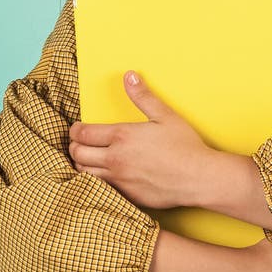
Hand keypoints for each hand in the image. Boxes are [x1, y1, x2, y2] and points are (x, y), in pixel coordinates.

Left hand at [68, 70, 215, 208]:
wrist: (198, 178)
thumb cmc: (184, 145)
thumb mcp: (164, 115)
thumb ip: (143, 96)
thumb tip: (129, 76)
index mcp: (122, 136)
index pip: (83, 133)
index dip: (75, 130)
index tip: (77, 128)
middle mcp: (115, 159)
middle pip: (78, 153)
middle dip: (74, 146)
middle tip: (79, 142)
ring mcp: (119, 180)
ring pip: (84, 173)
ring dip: (81, 164)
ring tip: (88, 158)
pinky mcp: (126, 195)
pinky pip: (99, 188)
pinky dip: (93, 181)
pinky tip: (101, 176)